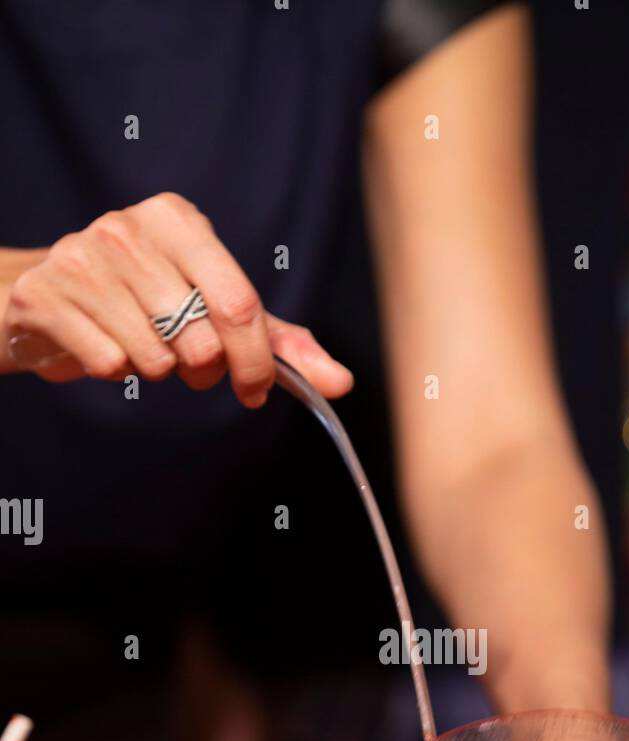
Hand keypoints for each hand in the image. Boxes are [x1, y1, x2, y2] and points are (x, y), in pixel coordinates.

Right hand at [0, 194, 352, 405]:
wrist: (50, 294)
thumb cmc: (145, 300)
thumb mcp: (215, 307)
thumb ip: (280, 343)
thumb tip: (339, 382)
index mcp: (178, 220)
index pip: (239, 305)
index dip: (255, 362)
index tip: (253, 389)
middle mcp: (129, 229)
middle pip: (200, 339)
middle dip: (202, 368)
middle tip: (183, 357)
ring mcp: (82, 258)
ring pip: (155, 357)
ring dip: (155, 369)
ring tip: (139, 343)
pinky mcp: (46, 295)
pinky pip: (108, 364)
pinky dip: (112, 371)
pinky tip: (102, 343)